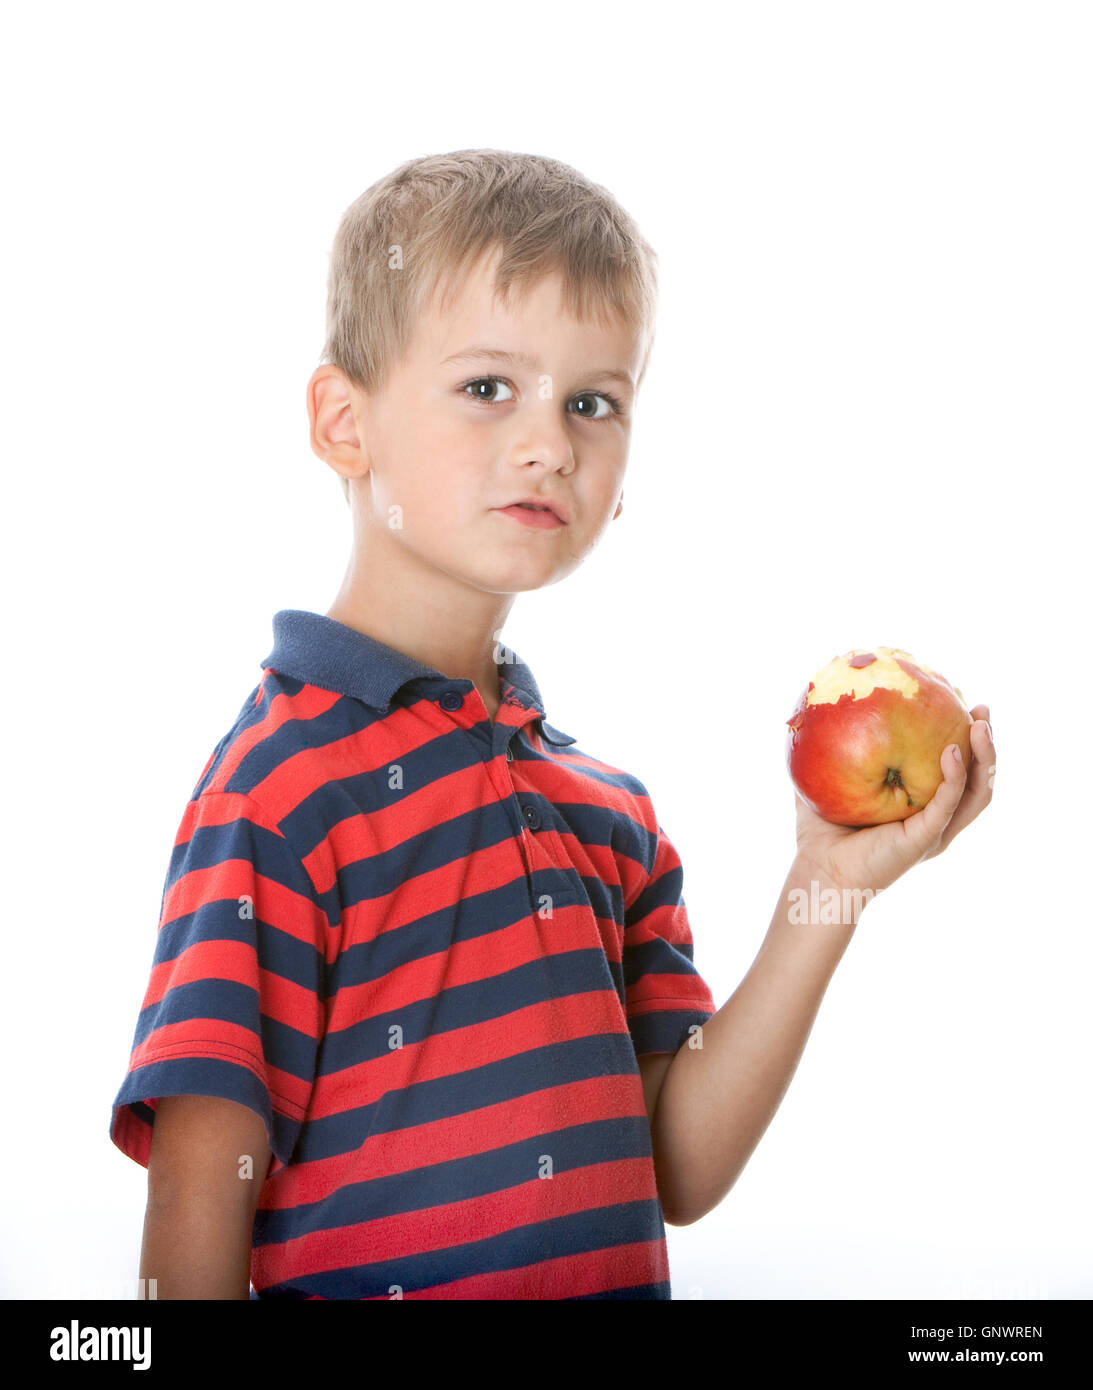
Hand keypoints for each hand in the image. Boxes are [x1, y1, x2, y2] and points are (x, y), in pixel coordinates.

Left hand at [793, 705, 994, 896]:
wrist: (818, 872)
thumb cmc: (821, 832)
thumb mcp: (830, 780)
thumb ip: (833, 749)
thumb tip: (823, 707)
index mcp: (921, 805)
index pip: (956, 769)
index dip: (966, 738)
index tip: (962, 702)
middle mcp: (937, 819)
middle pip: (979, 779)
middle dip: (987, 743)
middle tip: (982, 710)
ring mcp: (935, 831)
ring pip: (976, 793)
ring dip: (984, 757)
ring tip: (979, 725)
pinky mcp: (925, 839)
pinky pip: (947, 805)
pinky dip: (955, 778)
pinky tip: (952, 752)